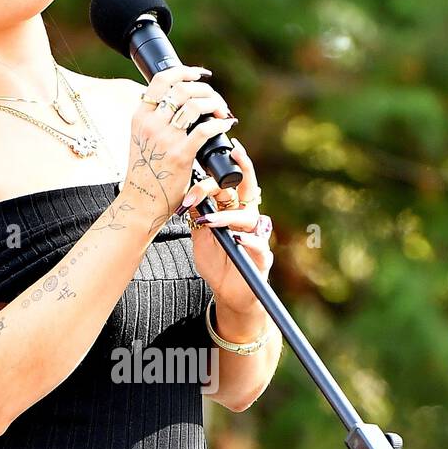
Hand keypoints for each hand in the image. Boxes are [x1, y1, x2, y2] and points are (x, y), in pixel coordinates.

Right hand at [120, 65, 235, 230]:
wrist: (142, 202)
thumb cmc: (146, 173)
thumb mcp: (142, 139)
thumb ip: (155, 120)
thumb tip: (178, 103)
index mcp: (140, 117)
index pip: (161, 79)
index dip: (184, 71)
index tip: (200, 74)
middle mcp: (151, 124)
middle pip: (183, 89)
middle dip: (205, 89)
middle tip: (215, 100)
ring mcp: (165, 139)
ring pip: (195, 105)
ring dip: (214, 104)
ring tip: (222, 112)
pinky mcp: (181, 155)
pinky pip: (205, 130)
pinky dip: (219, 123)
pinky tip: (226, 124)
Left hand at [182, 137, 273, 319]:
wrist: (227, 292)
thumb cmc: (216, 262)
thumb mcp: (200, 235)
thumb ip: (197, 215)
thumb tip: (185, 192)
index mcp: (233, 208)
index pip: (228, 183)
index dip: (214, 175)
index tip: (199, 169)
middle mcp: (247, 217)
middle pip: (248, 186)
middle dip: (242, 167)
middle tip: (230, 156)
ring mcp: (257, 235)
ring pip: (247, 216)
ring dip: (227, 217)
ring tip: (210, 221)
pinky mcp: (262, 256)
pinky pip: (259, 243)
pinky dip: (249, 239)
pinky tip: (237, 237)